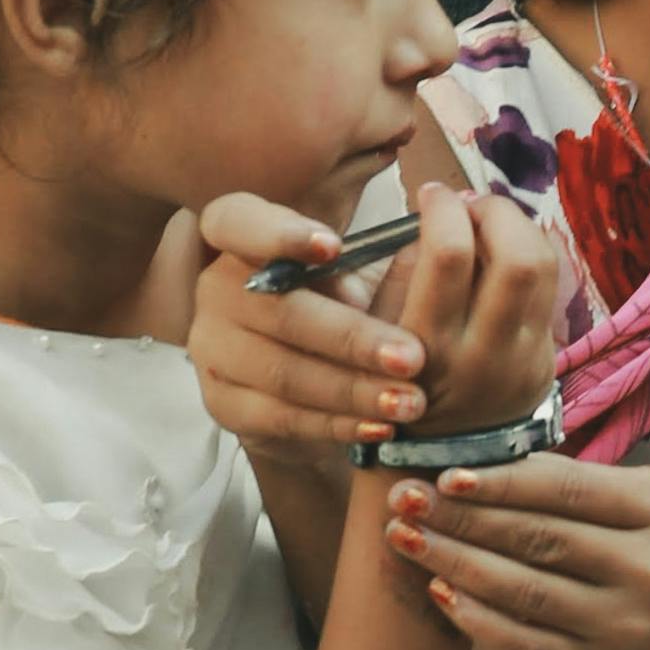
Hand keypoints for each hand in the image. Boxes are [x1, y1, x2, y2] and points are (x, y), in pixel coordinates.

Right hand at [190, 195, 430, 470]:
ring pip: (282, 371)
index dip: (278, 233)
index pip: (236, 221)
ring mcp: (212, 348)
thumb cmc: (338, 306)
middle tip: (413, 358)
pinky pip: (280, 416)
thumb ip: (385, 260)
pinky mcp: (222, 402)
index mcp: (238, 235)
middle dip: (352, 338)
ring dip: (352, 390)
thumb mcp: (359, 276)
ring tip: (408, 402)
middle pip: (278, 310)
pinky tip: (378, 428)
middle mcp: (215, 287)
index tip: (334, 247)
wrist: (307, 385)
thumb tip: (438, 239)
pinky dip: (335, 424)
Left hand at [386, 455, 649, 649]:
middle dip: (463, 518)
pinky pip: (523, 643)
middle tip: (404, 500)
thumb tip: (467, 463)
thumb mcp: (625, 498)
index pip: (568, 490)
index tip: (443, 474)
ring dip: (455, 562)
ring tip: (406, 538)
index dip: (501, 483)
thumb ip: (562, 480)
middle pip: (540, 539)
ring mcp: (624, 624)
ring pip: (524, 591)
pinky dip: (475, 618)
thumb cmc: (633, 540)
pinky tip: (440, 591)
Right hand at [391, 186, 564, 434]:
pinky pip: (549, 292)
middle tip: (470, 204)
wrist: (438, 462)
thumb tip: (441, 216)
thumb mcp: (376, 333)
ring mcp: (523, 362)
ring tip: (488, 222)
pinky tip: (503, 254)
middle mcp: (482, 356)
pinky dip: (529, 257)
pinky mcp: (546, 363)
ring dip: (518, 227)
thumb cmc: (392, 383)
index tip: (430, 195)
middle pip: (518, 259)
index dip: (442, 208)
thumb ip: (403, 272)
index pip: (450, 255)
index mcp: (426, 347)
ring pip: (545, 268)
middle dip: (494, 211)